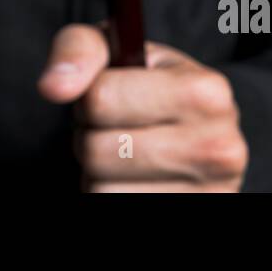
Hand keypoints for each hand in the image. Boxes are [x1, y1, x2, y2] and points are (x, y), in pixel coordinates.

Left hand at [38, 24, 247, 191]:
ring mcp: (208, 195)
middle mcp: (218, 147)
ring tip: (124, 156)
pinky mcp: (187, 220)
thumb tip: (53, 87)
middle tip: (114, 129)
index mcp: (206, 92)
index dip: (89, 98)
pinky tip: (131, 182)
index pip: (101, 99)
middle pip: (97, 151)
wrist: (195, 137)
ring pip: (101, 190)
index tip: (109, 96)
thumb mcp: (119, 51)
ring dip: (97, 174)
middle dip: (90, 137)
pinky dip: (109, 196)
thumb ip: (80, 50)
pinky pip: (112, 212)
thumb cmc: (146, 88)